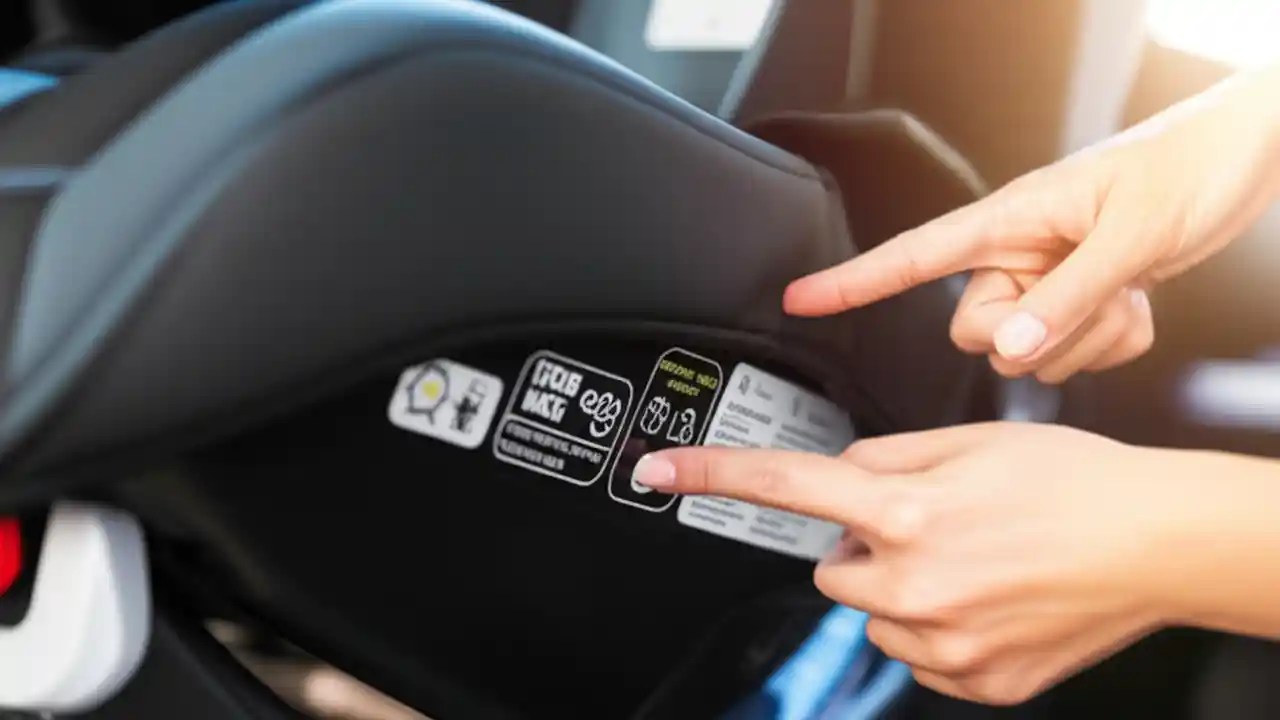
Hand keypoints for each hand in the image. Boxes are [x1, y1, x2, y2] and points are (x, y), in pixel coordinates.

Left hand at [632, 423, 1186, 704]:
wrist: (1156, 542)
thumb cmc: (1074, 482)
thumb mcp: (971, 441)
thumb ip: (887, 456)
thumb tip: (842, 473)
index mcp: (908, 511)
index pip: (786, 486)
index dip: (713, 476)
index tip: (661, 472)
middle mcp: (915, 581)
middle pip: (832, 564)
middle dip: (862, 543)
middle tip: (928, 523)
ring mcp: (943, 641)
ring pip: (873, 611)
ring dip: (900, 586)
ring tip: (973, 559)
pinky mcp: (972, 681)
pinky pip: (915, 652)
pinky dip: (936, 626)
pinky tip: (987, 597)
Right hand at [785, 66, 1279, 382]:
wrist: (1241, 162)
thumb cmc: (1186, 169)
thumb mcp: (1128, 238)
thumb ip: (1065, 299)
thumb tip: (1010, 349)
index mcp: (1008, 222)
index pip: (910, 257)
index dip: (851, 281)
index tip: (799, 300)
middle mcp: (1018, 255)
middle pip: (978, 332)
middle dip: (1035, 332)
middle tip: (1087, 295)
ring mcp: (1048, 281)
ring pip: (1030, 351)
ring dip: (1086, 335)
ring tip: (1124, 289)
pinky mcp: (1079, 301)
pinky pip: (1075, 352)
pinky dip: (1113, 338)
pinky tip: (1136, 299)